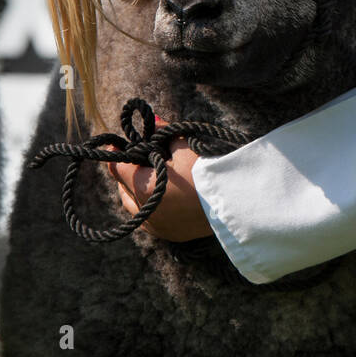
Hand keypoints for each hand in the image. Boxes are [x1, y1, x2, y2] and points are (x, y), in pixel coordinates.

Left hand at [105, 114, 213, 241]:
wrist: (238, 201)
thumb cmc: (209, 170)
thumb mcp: (184, 146)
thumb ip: (163, 134)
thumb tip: (153, 122)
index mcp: (143, 188)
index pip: (118, 167)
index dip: (119, 152)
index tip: (117, 145)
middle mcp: (145, 212)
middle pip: (124, 187)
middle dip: (129, 171)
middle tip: (139, 157)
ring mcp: (156, 227)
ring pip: (134, 206)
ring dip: (135, 190)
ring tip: (149, 175)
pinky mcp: (170, 234)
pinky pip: (149, 219)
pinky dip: (149, 206)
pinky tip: (161, 195)